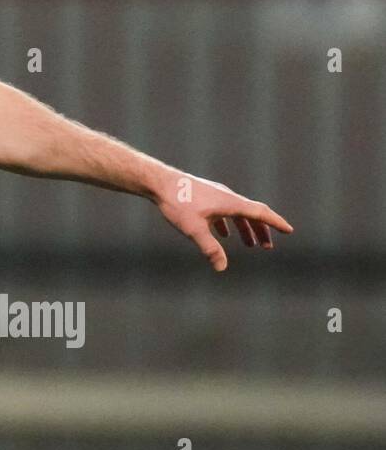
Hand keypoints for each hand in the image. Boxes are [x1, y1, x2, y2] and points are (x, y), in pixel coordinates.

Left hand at [154, 172, 293, 271]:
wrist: (160, 182)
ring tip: (249, 245)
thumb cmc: (177, 203)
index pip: (260, 212)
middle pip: (251, 214)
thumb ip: (209, 248)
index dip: (275, 222)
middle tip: (267, 247)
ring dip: (245, 228)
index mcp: (230, 203)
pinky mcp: (204, 196)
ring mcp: (216, 195)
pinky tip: (223, 234)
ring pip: (237, 213)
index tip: (289, 231)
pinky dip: (229, 223)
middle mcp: (227, 196)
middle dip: (261, 231)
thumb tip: (222, 267)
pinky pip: (223, 211)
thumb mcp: (194, 229)